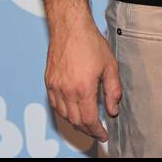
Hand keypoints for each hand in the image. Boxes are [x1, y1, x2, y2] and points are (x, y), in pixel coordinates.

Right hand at [45, 19, 121, 142]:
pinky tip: (72, 110)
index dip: (97, 131)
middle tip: (96, 130)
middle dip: (87, 129)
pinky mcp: (49, 82)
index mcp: (83, 89)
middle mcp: (67, 91)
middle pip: (76, 121)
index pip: (89, 120)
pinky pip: (54, 105)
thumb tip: (112, 109)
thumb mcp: (110, 66)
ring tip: (86, 122)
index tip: (103, 135)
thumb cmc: (90, 43)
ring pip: (63, 115)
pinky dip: (64, 112)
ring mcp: (55, 87)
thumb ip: (113, 91)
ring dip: (75, 122)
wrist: (70, 27)